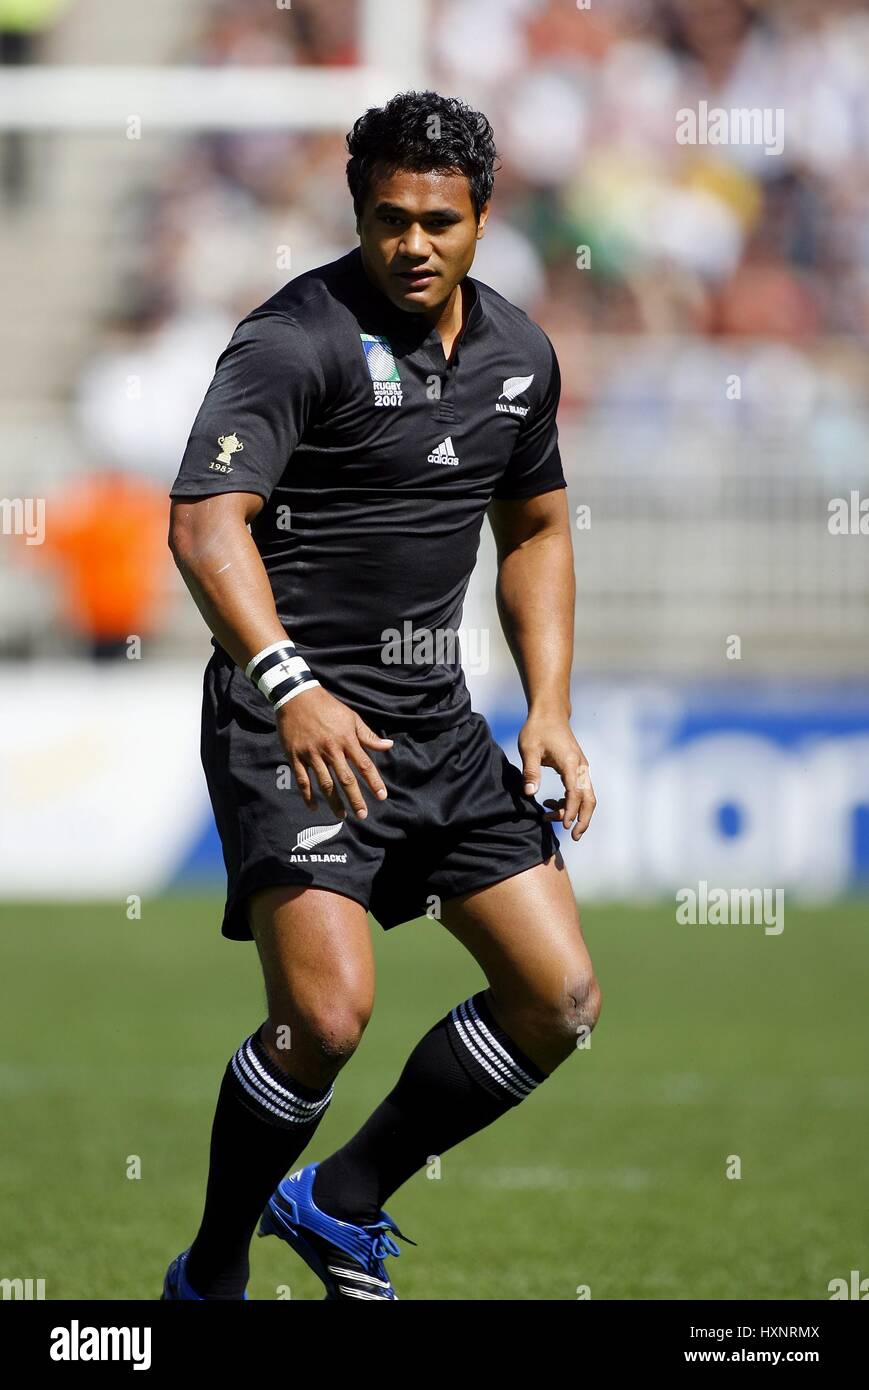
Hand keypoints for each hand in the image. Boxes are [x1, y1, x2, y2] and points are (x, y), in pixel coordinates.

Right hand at [276, 685, 392, 819]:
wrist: (296, 697)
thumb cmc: (327, 707)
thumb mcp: (351, 717)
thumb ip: (368, 735)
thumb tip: (389, 746)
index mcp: (346, 739)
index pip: (364, 765)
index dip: (374, 782)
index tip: (382, 796)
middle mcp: (330, 749)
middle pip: (345, 779)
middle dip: (355, 799)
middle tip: (363, 815)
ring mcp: (311, 754)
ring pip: (324, 783)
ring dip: (334, 802)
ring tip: (342, 816)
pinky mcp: (295, 756)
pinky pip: (302, 780)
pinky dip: (308, 796)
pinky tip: (315, 807)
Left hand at [518, 714, 595, 841]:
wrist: (550, 713)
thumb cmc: (538, 729)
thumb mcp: (529, 748)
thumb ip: (530, 771)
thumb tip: (530, 793)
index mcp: (570, 762)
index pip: (575, 793)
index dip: (570, 811)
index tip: (563, 826)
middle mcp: (580, 767)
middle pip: (590, 799)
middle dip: (583, 820)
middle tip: (573, 836)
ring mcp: (581, 768)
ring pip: (587, 797)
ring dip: (576, 813)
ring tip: (554, 821)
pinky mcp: (577, 769)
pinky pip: (580, 791)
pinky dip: (570, 803)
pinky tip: (550, 804)